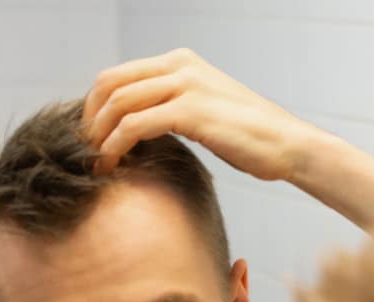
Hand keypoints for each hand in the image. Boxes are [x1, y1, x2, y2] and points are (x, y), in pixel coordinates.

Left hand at [83, 49, 315, 178]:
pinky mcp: (190, 112)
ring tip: (95, 164)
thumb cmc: (251, 139)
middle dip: (89, 120)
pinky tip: (113, 167)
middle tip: (84, 153)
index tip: (91, 140)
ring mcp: (185, 85)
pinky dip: (115, 147)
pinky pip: (134, 126)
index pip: (118, 75)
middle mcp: (180, 66)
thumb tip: (142, 126)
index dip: (94, 108)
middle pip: (109, 84)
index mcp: (181, 62)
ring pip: (117, 103)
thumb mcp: (208, 110)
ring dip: (98, 136)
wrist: (288, 146)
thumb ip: (175, 107)